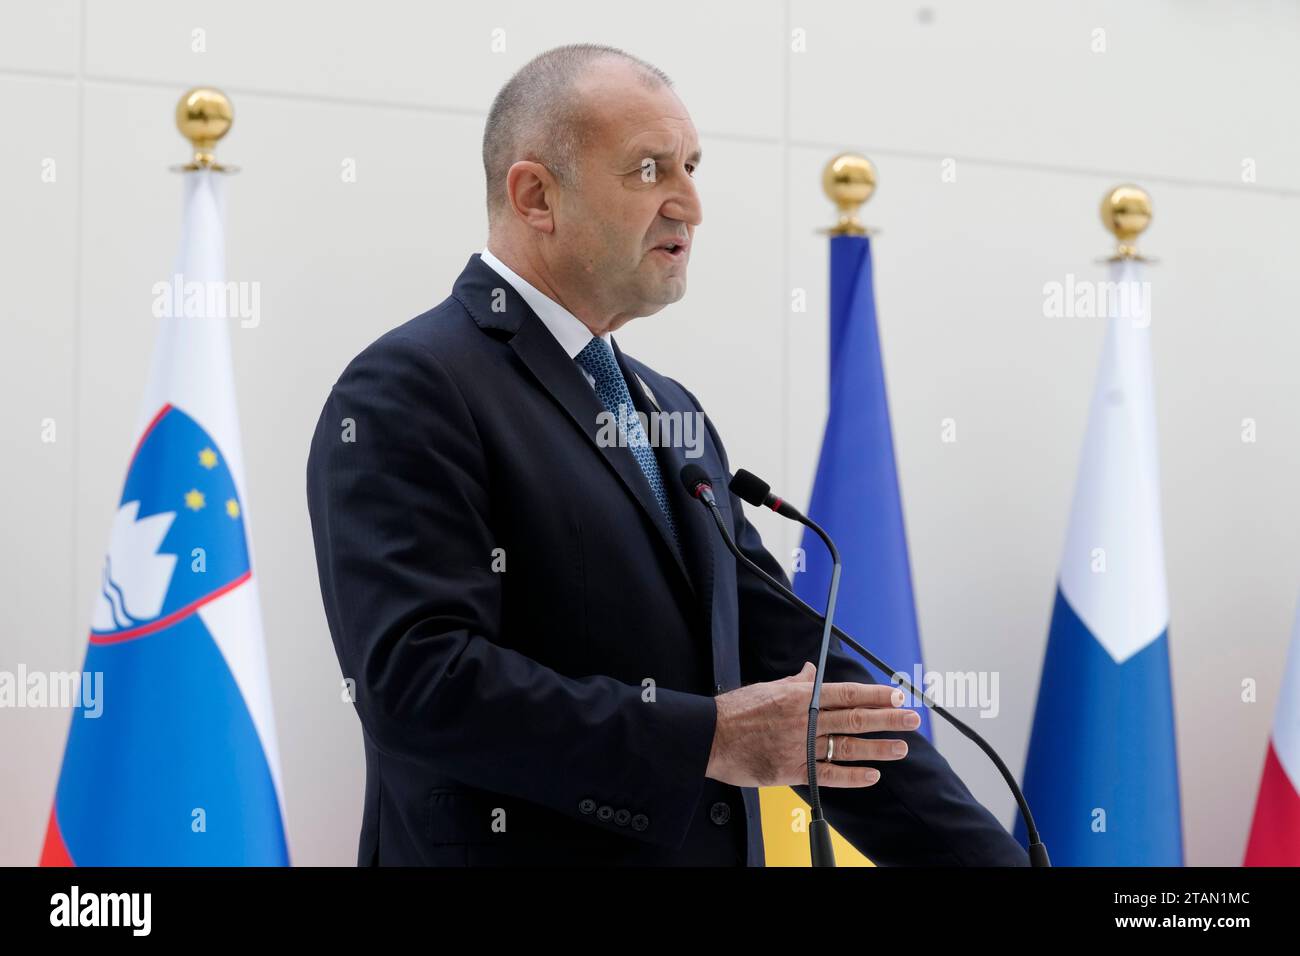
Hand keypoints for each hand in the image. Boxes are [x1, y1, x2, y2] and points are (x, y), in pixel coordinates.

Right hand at [704, 661, 919, 787]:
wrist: (710, 737)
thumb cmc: (736, 711)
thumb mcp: (768, 688)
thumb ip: (795, 682)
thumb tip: (810, 671)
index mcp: (800, 696)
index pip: (847, 692)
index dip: (875, 694)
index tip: (897, 695)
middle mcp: (805, 719)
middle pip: (855, 718)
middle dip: (888, 717)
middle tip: (912, 719)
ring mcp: (800, 746)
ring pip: (848, 745)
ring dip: (878, 747)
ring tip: (901, 747)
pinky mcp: (792, 770)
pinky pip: (829, 774)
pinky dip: (852, 775)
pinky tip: (872, 775)